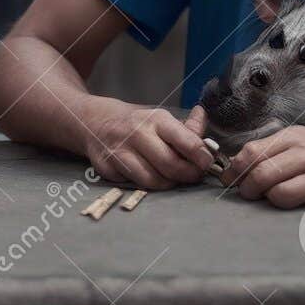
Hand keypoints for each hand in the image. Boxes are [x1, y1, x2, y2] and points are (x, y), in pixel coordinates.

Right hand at [79, 97, 214, 188]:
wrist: (95, 122)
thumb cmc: (137, 123)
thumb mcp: (162, 119)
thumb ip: (188, 129)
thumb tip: (209, 134)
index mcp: (156, 120)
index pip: (185, 141)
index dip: (201, 156)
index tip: (207, 163)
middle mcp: (137, 134)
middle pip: (170, 165)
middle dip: (187, 175)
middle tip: (194, 175)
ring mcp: (119, 152)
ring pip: (152, 181)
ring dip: (167, 184)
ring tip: (171, 177)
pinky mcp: (106, 168)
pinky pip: (133, 185)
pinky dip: (144, 185)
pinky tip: (147, 174)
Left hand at [219, 122, 304, 206]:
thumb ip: (287, 153)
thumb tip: (256, 169)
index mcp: (292, 136)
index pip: (249, 150)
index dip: (233, 170)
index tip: (230, 183)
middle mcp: (298, 145)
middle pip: (252, 164)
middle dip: (241, 185)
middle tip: (246, 196)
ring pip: (266, 178)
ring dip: (258, 194)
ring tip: (266, 200)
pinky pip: (289, 193)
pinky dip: (281, 202)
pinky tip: (290, 204)